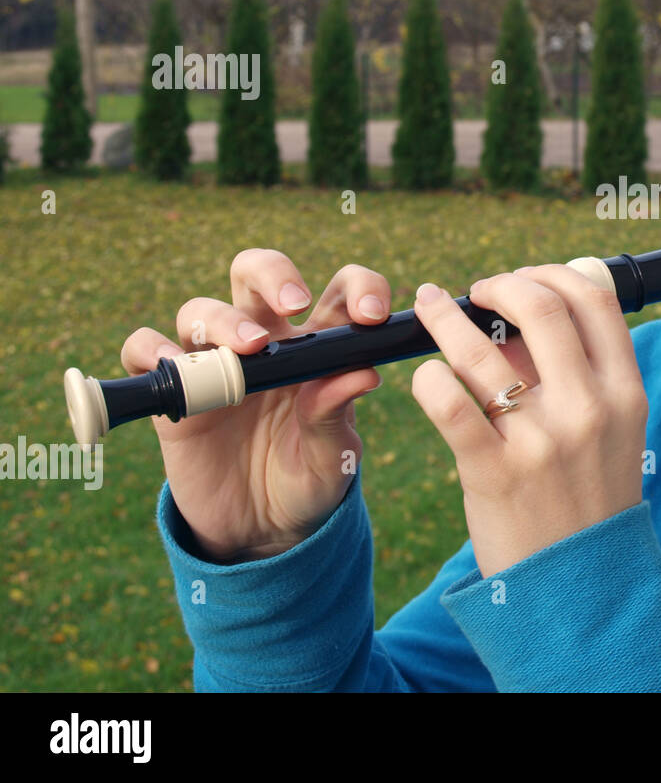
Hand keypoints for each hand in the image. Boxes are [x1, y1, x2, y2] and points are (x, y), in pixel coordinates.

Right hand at [119, 252, 391, 562]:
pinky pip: (145, 351)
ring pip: (201, 310)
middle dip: (274, 273)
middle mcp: (265, 343)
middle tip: (295, 303)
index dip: (360, 288)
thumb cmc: (307, 483)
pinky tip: (174, 369)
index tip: (371, 317)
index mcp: (317, 347)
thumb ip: (337, 417)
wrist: (260, 531)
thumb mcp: (332, 459)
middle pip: (257, 273)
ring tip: (247, 353)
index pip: (341, 291)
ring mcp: (214, 364)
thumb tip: (363, 374)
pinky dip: (151, 350)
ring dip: (222, 321)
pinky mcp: (173, 395)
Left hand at [410, 264, 647, 578]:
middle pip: (542, 305)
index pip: (593, 300)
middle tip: (475, 291)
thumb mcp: (607, 433)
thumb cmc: (588, 499)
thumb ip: (568, 374)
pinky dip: (428, 378)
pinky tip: (425, 376)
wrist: (583, 589)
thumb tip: (509, 315)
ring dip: (444, 316)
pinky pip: (449, 405)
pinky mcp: (495, 474)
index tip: (519, 281)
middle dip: (500, 284)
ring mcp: (542, 441)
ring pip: (481, 350)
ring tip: (428, 306)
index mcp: (625, 392)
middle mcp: (589, 409)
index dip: (549, 273)